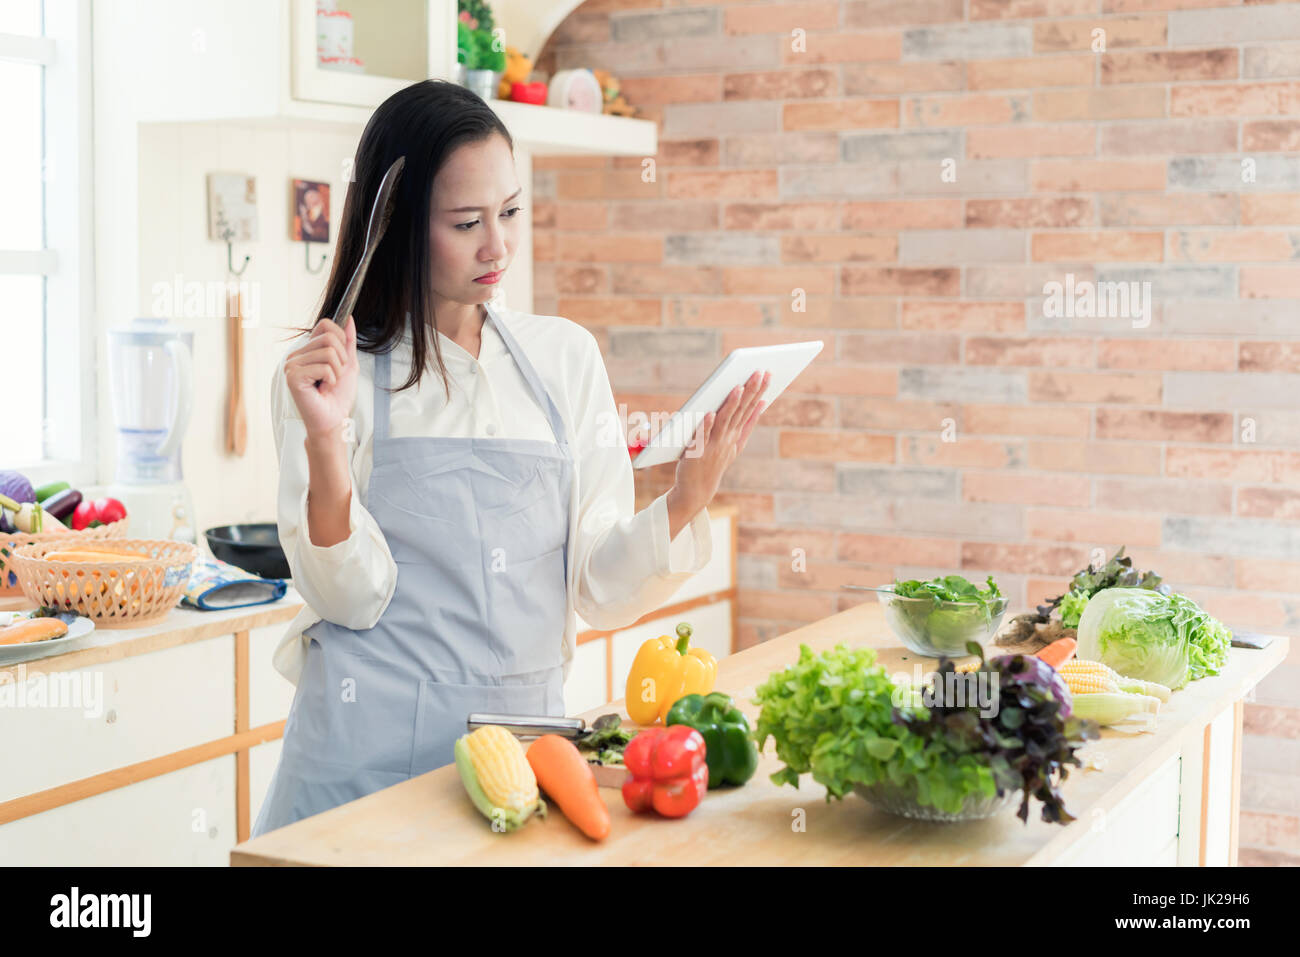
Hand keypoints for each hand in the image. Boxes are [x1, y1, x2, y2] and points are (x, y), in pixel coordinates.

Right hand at [285, 315, 358, 438]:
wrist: (334, 419)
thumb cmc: (338, 395)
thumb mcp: (348, 364)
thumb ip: (348, 342)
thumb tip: (349, 319)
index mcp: (307, 350)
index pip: (325, 324)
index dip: (340, 338)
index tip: (341, 358)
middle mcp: (296, 355)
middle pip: (329, 338)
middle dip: (341, 360)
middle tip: (333, 377)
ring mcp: (292, 365)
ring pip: (328, 352)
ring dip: (336, 372)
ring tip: (327, 384)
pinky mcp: (293, 376)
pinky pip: (324, 367)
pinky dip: (330, 380)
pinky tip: (322, 390)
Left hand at [670, 370, 770, 518]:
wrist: (697, 490)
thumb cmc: (714, 462)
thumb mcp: (736, 443)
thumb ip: (748, 424)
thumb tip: (762, 403)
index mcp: (736, 434)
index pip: (750, 408)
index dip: (759, 391)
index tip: (767, 373)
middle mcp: (727, 438)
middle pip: (740, 411)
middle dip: (750, 391)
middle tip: (759, 372)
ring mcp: (713, 445)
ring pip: (724, 421)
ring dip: (732, 404)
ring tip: (738, 387)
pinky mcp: (696, 452)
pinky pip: (702, 437)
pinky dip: (706, 425)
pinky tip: (711, 412)